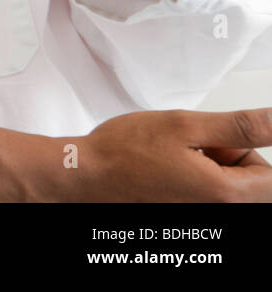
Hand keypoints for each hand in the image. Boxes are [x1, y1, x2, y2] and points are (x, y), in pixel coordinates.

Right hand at [68, 107, 271, 200]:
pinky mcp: (187, 212)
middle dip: (233, 157)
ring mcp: (202, 215)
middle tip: (197, 144)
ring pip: (232, 189)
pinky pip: (210, 196)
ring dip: (217, 168)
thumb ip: (239, 126)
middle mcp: (218, 213)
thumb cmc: (124, 152)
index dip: (250, 148)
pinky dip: (200, 178)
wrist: (87, 175)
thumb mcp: (185, 125)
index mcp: (225, 194)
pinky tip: (172, 167)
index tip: (222, 136)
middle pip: (255, 184)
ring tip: (180, 154)